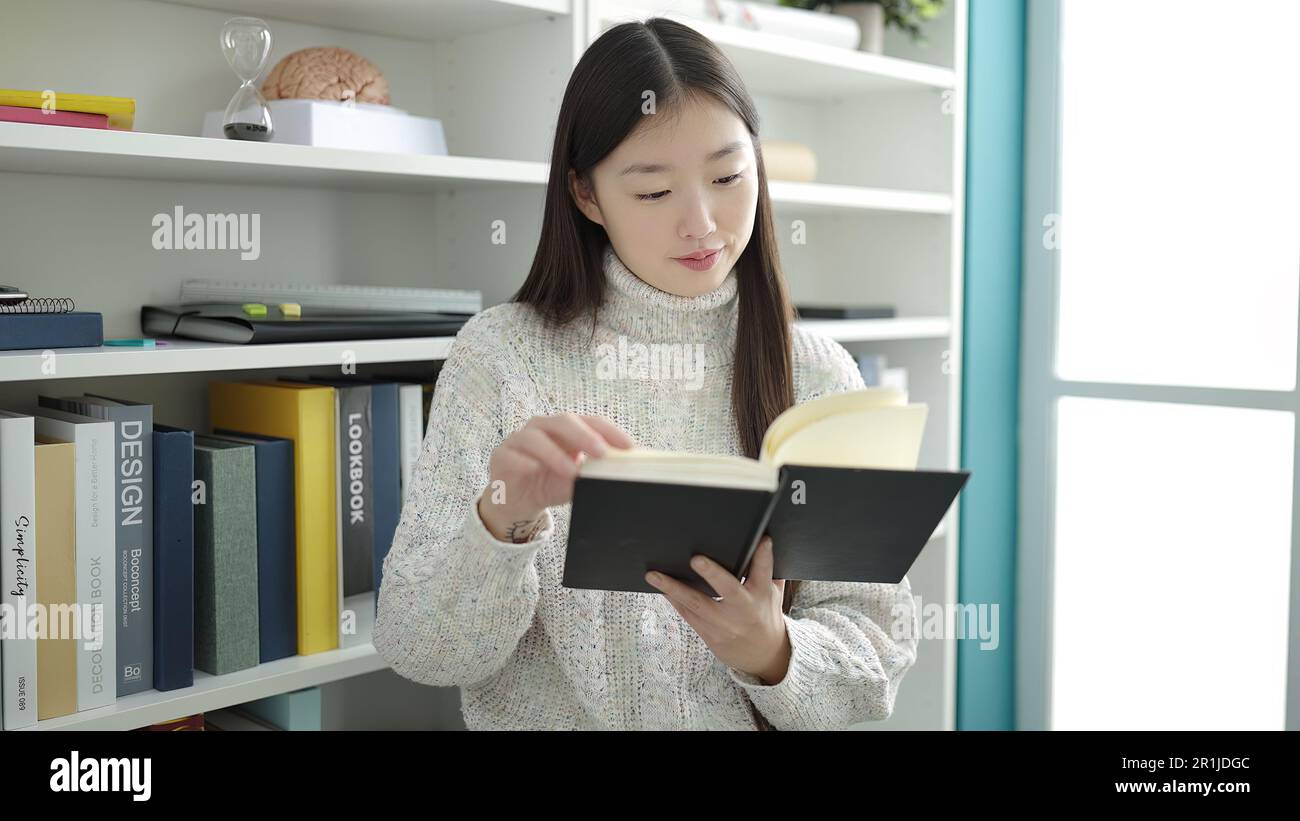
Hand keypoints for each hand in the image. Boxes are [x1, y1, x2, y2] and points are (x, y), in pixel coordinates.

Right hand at [478, 413, 634, 541]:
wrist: (517, 502)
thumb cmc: (549, 484)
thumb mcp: (576, 481)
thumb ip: (594, 474)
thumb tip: (622, 475)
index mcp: (566, 429)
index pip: (590, 421)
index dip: (610, 432)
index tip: (629, 447)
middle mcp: (543, 428)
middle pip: (562, 421)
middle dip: (584, 435)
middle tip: (601, 452)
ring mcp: (520, 439)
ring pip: (535, 437)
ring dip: (555, 454)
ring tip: (570, 471)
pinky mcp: (501, 455)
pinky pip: (511, 455)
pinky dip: (525, 462)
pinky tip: (535, 469)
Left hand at [645, 535, 791, 684]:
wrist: (763, 655)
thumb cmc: (765, 615)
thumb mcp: (773, 594)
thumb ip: (768, 570)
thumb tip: (763, 539)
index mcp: (761, 594)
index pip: (763, 571)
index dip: (762, 555)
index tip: (762, 539)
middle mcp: (743, 609)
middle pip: (728, 589)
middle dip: (713, 574)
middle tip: (696, 559)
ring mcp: (724, 623)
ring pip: (697, 603)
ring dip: (673, 588)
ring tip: (653, 575)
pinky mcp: (709, 634)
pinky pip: (688, 614)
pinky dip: (673, 600)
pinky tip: (660, 588)